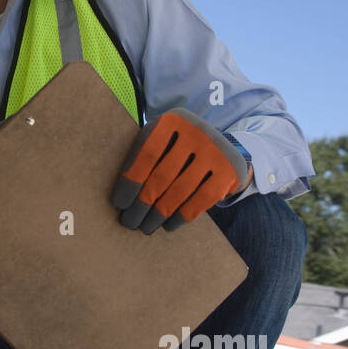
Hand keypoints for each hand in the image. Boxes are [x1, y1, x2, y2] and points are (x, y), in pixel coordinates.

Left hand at [111, 108, 249, 233]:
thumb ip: (144, 155)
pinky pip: (198, 201)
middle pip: (161, 177)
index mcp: (171, 121)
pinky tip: (168, 225)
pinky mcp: (227, 172)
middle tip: (130, 221)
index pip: (146, 155)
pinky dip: (180, 217)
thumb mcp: (164, 140)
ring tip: (146, 227)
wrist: (226, 148)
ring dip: (158, 215)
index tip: (119, 204)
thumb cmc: (180, 148)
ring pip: (179, 192)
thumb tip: (121, 194)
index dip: (130, 181)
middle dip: (142, 204)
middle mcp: (194, 132)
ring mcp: (214, 152)